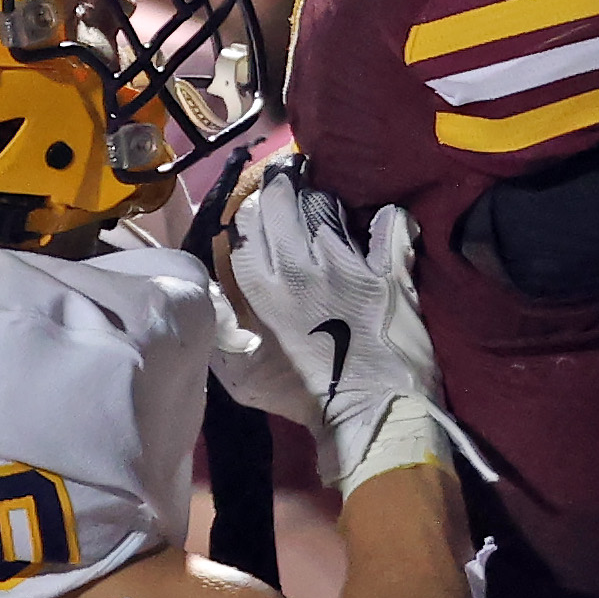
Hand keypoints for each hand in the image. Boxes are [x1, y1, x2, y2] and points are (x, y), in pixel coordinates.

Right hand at [217, 155, 444, 480]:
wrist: (368, 413)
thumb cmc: (300, 398)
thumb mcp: (239, 372)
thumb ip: (220, 325)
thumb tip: (209, 290)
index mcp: (261, 284)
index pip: (250, 222)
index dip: (254, 209)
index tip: (259, 204)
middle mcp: (300, 263)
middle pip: (285, 204)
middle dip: (284, 189)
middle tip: (289, 185)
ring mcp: (347, 263)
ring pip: (328, 209)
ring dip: (324, 203)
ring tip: (324, 206)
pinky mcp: (387, 272)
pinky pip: (389, 228)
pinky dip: (388, 220)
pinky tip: (384, 218)